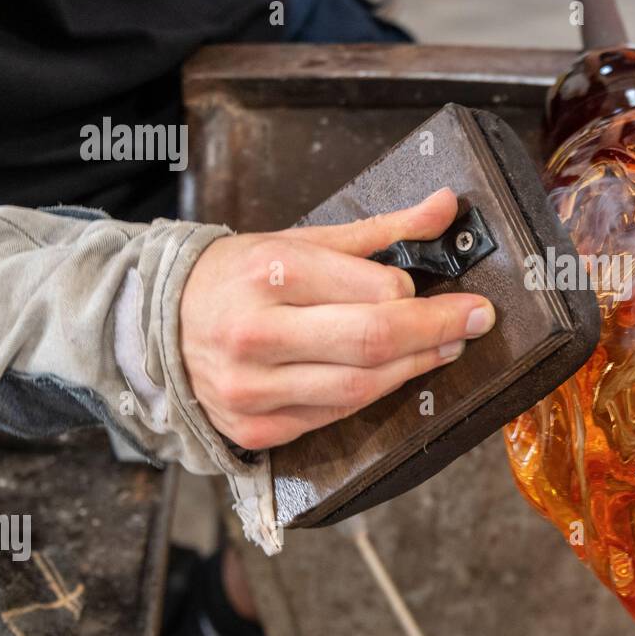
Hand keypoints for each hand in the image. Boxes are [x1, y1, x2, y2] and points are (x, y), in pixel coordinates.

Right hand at [179, 188, 494, 450]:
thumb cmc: (241, 276)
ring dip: (414, 369)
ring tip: (443, 349)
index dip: (418, 297)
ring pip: (358, 388)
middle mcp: (255, 333)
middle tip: (476, 322)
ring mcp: (250, 388)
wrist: (158, 323)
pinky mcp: (253, 429)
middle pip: (371, 342)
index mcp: (268, 272)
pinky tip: (388, 375)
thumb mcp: (304, 239)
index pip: (372, 292)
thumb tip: (446, 205)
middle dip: (436, 332)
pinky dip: (369, 396)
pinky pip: (332, 416)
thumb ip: (382, 229)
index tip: (451, 296)